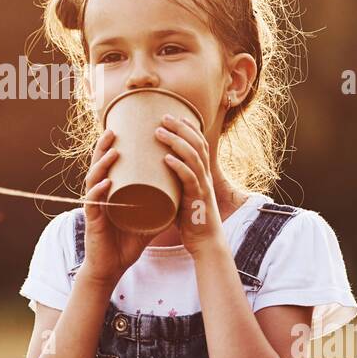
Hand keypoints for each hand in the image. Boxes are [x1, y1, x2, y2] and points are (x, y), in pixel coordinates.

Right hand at [78, 128, 157, 289]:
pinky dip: (99, 192)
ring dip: (102, 165)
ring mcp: (94, 208)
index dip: (110, 146)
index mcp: (109, 192)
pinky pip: (93, 204)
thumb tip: (184, 189)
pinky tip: (105, 183)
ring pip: (93, 180)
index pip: (107, 165)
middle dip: (103, 147)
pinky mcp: (93, 222)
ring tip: (113, 152)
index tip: (122, 129)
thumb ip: (162, 204)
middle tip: (113, 131)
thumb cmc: (128, 241)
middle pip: (96, 166)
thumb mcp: (148, 217)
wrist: (113, 266)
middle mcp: (98, 195)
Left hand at [155, 114, 226, 256]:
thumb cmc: (190, 220)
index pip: (200, 143)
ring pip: (193, 157)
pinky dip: (178, 167)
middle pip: (197, 144)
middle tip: (162, 116)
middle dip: (180, 127)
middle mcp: (205, 176)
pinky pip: (189, 179)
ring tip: (158, 132)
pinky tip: (166, 159)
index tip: (174, 114)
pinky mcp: (197, 200)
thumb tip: (151, 170)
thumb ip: (171, 182)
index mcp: (202, 173)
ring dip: (175, 142)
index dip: (189, 127)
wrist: (205, 243)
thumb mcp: (181, 194)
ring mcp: (203, 187)